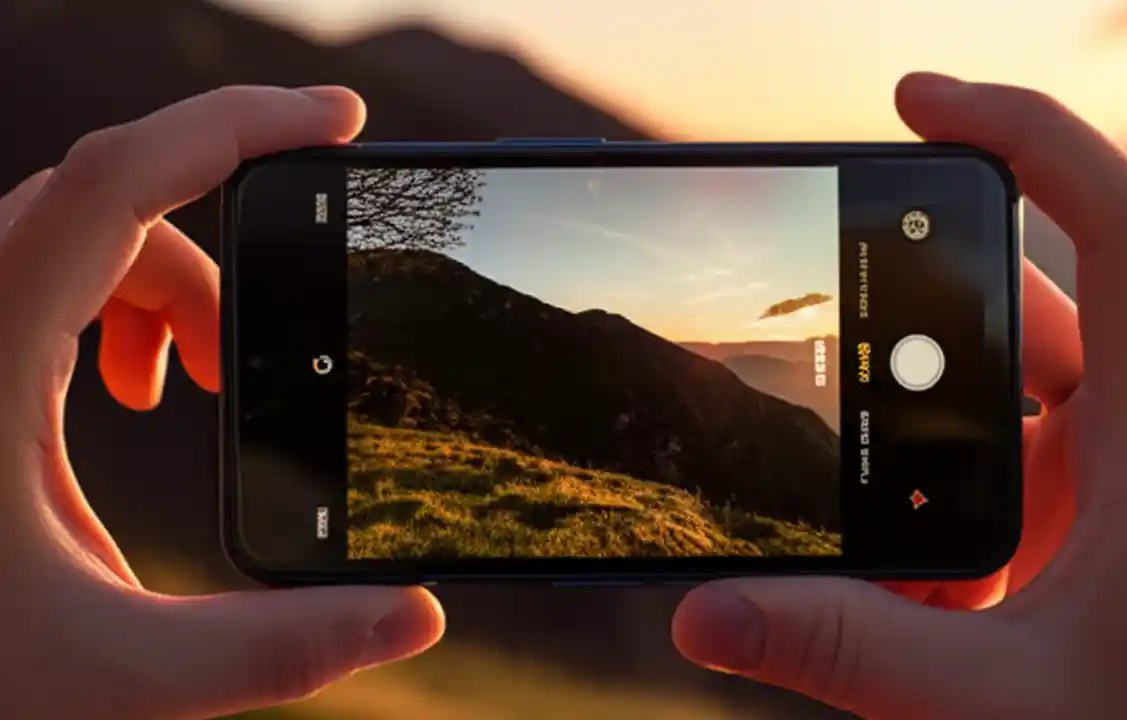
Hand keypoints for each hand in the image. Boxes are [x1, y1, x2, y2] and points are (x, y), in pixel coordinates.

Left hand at [0, 87, 443, 718]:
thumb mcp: (111, 669)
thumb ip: (270, 649)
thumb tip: (417, 613)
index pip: (120, 180)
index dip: (237, 125)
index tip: (338, 121)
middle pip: (109, 202)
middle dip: (214, 263)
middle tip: (259, 352)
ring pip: (80, 234)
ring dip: (167, 290)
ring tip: (190, 386)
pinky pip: (53, 272)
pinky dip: (121, 310)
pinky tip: (131, 392)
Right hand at [671, 73, 1126, 718]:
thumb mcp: (1002, 705)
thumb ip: (847, 651)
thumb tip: (703, 612)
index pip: (1121, 227)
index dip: (1027, 133)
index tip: (917, 101)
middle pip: (1022, 321)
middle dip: (909, 346)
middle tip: (817, 364)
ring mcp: (1118, 499)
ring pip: (997, 418)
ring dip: (916, 463)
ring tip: (864, 530)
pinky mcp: (1090, 548)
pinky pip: (998, 491)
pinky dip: (937, 522)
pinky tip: (911, 595)